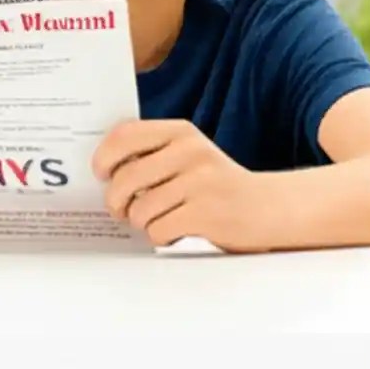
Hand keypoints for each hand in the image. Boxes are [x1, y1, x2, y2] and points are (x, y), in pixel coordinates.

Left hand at [92, 120, 278, 252]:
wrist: (268, 207)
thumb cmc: (219, 185)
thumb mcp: (190, 156)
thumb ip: (154, 154)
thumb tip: (104, 169)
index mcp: (182, 132)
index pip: (125, 134)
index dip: (103, 157)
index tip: (101, 174)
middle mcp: (191, 151)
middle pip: (124, 178)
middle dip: (115, 201)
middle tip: (122, 210)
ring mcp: (200, 182)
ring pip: (139, 210)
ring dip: (143, 223)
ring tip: (161, 220)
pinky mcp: (206, 213)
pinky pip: (158, 230)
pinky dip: (162, 237)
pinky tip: (179, 230)